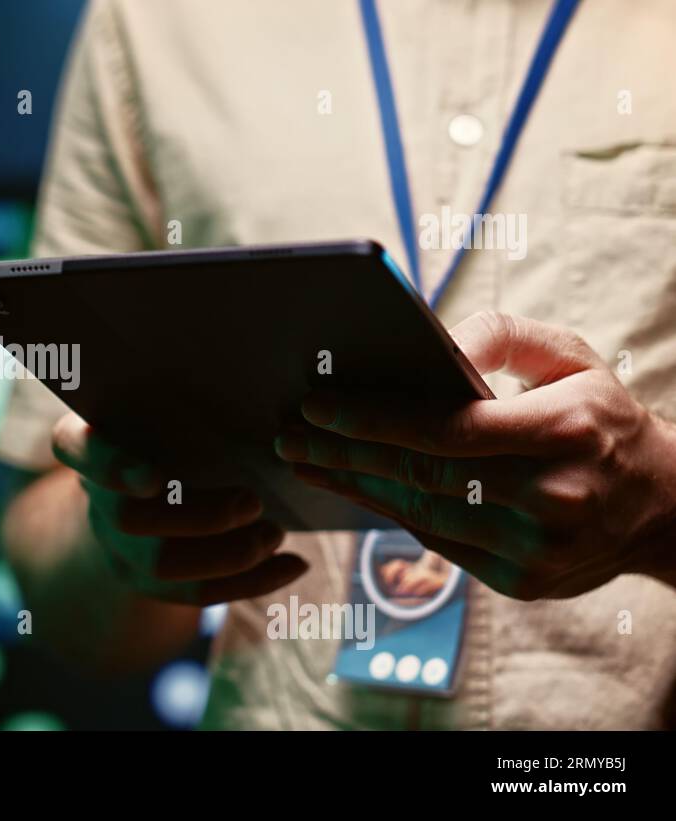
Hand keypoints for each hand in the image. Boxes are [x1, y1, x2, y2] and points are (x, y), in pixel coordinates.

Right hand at [51, 411, 307, 604]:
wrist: (150, 469)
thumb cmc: (166, 415)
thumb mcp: (165, 395)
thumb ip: (183, 386)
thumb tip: (244, 370)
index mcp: (86, 439)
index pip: (78, 450)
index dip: (111, 468)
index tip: (152, 478)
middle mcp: (93, 496)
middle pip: (130, 519)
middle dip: (198, 517)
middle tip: (254, 501)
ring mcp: (114, 544)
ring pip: (161, 566)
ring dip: (228, 555)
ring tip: (276, 534)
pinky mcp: (146, 580)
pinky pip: (194, 593)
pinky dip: (250, 583)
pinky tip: (294, 564)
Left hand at [275, 311, 675, 599]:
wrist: (667, 508)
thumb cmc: (603, 419)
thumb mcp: (572, 357)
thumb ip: (503, 336)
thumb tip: (434, 342)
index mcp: (563, 431)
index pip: (446, 429)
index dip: (372, 420)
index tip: (316, 407)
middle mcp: (550, 496)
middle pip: (420, 475)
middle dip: (343, 454)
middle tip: (289, 436)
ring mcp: (535, 548)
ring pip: (420, 514)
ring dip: (355, 486)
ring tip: (307, 460)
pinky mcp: (521, 582)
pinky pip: (436, 541)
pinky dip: (391, 511)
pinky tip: (355, 487)